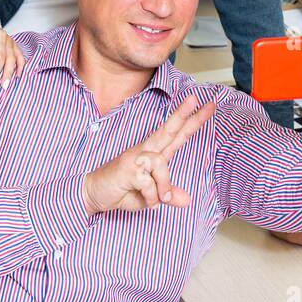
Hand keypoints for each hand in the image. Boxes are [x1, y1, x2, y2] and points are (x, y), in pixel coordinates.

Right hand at [82, 93, 215, 214]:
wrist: (93, 194)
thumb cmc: (122, 191)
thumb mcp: (150, 198)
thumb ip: (168, 196)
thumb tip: (187, 201)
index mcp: (154, 155)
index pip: (176, 135)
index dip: (192, 120)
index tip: (208, 106)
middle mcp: (146, 152)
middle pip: (168, 130)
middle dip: (185, 115)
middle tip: (200, 100)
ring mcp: (136, 157)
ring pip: (162, 165)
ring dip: (162, 187)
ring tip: (156, 199)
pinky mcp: (128, 167)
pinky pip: (149, 183)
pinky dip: (149, 196)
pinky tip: (139, 196)